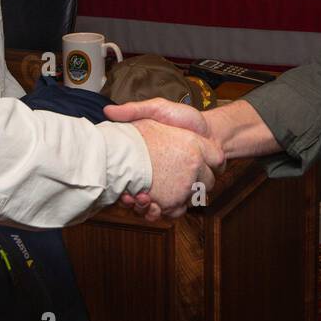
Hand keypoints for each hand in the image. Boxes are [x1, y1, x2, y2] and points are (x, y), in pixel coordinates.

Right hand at [106, 98, 221, 220]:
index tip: (121, 190)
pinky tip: (168, 206)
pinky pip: (176, 210)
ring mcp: (169, 188)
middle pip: (137, 200)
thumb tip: (108, 111)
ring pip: (154, 209)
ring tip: (148, 202)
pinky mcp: (185, 194)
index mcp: (143, 161)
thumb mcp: (158, 109)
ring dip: (150, 210)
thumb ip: (135, 110)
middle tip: (136, 197)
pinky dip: (171, 212)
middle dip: (134, 204)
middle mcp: (153, 178)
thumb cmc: (184, 119)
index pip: (123, 181)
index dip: (119, 189)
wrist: (213, 131)